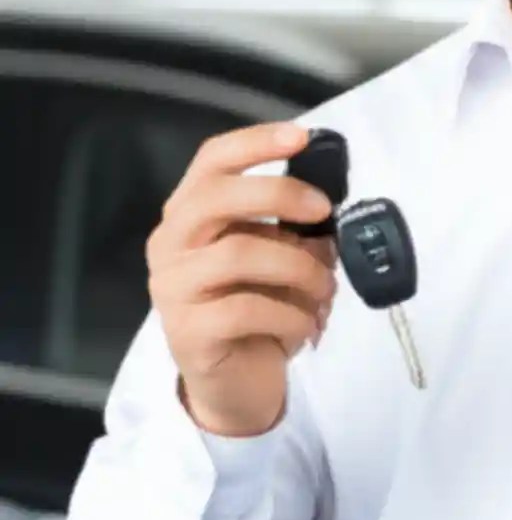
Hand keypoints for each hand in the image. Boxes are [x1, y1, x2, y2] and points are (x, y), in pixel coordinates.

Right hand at [146, 122, 337, 436]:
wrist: (237, 383)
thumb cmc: (259, 309)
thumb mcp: (281, 259)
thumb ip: (295, 229)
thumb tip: (331, 209)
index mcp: (192, 215)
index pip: (211, 161)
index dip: (255, 143)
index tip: (301, 137)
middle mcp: (171, 244)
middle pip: (216, 197)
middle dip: (279, 195)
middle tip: (323, 212)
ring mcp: (173, 289)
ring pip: (239, 254)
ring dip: (300, 269)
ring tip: (325, 290)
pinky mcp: (188, 332)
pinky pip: (248, 309)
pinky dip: (292, 315)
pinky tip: (307, 326)